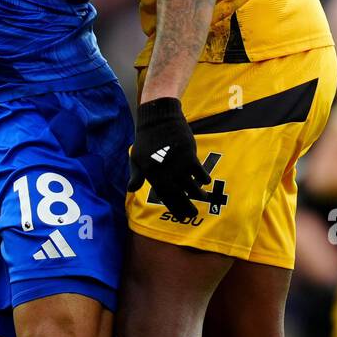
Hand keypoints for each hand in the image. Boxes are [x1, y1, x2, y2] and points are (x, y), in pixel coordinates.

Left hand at [128, 97, 210, 222]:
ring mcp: (177, 164)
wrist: (158, 118)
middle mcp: (164, 172)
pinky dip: (203, 178)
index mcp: (151, 174)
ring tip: (204, 198)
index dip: (174, 208)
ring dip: (198, 194)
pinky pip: (198, 171)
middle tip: (193, 215)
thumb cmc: (146, 140)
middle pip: (178, 195)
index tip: (182, 218)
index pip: (164, 197)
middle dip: (186, 207)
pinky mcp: (188, 154)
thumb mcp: (136, 158)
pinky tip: (206, 182)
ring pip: (191, 185)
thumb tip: (130, 189)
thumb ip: (136, 175)